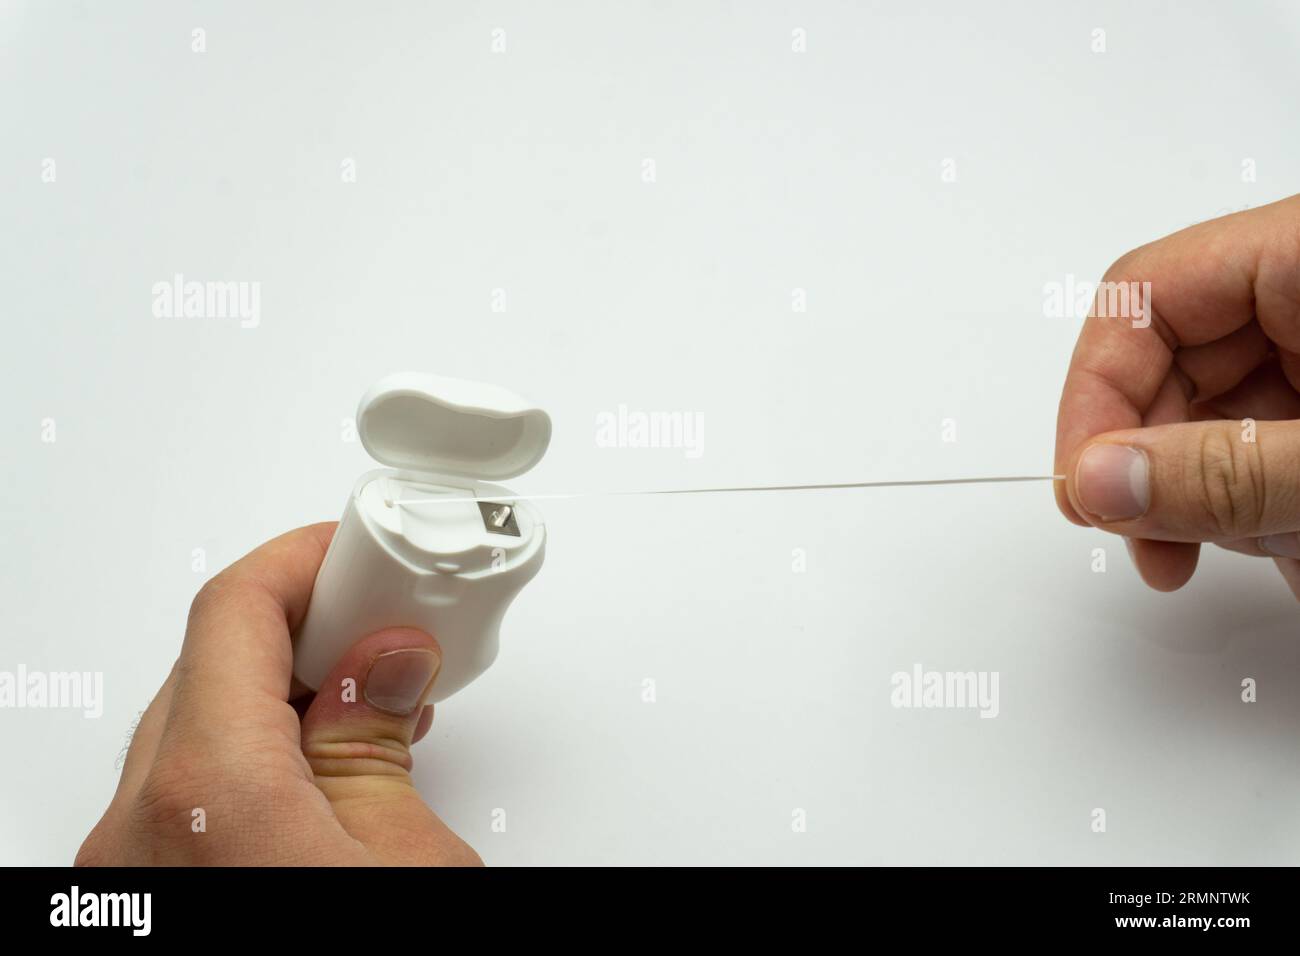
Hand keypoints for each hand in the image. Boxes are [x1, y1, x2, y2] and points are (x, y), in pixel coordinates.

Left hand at [76, 523, 481, 865]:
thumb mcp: (409, 859)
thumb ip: (378, 743)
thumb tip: (383, 660)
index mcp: (208, 795)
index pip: (234, 612)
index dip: (304, 561)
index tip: (359, 552)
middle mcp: (140, 830)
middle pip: (211, 667)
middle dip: (307, 630)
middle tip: (384, 624)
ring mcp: (134, 867)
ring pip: (198, 729)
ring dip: (285, 695)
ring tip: (372, 700)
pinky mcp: (150, 891)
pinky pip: (191, 791)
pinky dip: (259, 758)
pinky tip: (330, 764)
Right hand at [1055, 194, 1299, 595]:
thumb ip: (1229, 471)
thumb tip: (1101, 482)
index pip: (1145, 295)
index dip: (1094, 392)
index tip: (1087, 485)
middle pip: (1169, 363)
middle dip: (1157, 466)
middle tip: (1153, 542)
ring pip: (1213, 414)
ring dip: (1216, 498)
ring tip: (1264, 548)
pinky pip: (1264, 440)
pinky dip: (1261, 504)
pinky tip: (1291, 541)